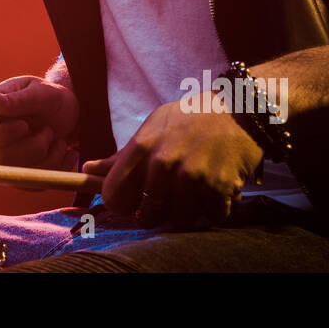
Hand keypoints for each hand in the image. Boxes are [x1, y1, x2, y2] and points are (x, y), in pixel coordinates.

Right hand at [0, 75, 78, 171]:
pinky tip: (64, 152)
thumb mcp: (39, 91)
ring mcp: (4, 159)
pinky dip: (55, 168)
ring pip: (17, 173)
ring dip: (47, 157)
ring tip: (58, 139)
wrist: (67, 114)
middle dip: (32, 146)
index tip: (24, 125)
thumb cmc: (48, 97)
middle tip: (48, 130)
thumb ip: (18, 99)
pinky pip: (33, 183)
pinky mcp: (19, 175)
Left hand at [81, 101, 262, 228]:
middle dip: (159, 212)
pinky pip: (212, 215)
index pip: (114, 195)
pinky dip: (217, 207)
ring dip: (192, 209)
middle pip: (148, 214)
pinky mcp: (217, 186)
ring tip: (199, 187)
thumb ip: (123, 154)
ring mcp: (190, 176)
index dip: (123, 205)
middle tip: (173, 197)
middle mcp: (163, 163)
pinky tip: (220, 186)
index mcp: (142, 147)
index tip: (133, 204)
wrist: (240, 109)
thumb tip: (88, 167)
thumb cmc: (191, 118)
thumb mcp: (153, 127)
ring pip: (181, 219)